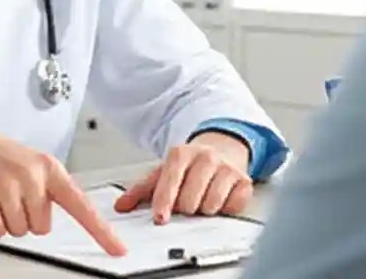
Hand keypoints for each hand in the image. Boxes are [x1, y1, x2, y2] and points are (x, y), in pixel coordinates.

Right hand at [0, 120, 126, 255]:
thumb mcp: (27, 162)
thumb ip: (45, 187)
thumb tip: (52, 218)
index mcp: (48, 166)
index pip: (80, 204)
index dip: (101, 231)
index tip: (118, 250)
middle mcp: (31, 175)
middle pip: (42, 227)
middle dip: (25, 216)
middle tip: (9, 192)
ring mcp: (6, 185)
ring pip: (19, 231)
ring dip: (5, 219)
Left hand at [113, 132, 252, 222]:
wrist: (222, 148)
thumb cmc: (190, 165)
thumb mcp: (164, 171)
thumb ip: (141, 190)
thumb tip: (121, 206)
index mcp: (181, 153)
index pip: (170, 181)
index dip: (164, 202)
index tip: (160, 218)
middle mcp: (205, 157)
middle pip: (190, 199)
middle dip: (185, 208)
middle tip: (185, 203)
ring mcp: (227, 168)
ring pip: (211, 206)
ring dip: (203, 210)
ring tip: (201, 200)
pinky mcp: (245, 181)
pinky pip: (232, 207)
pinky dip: (224, 209)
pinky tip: (219, 199)